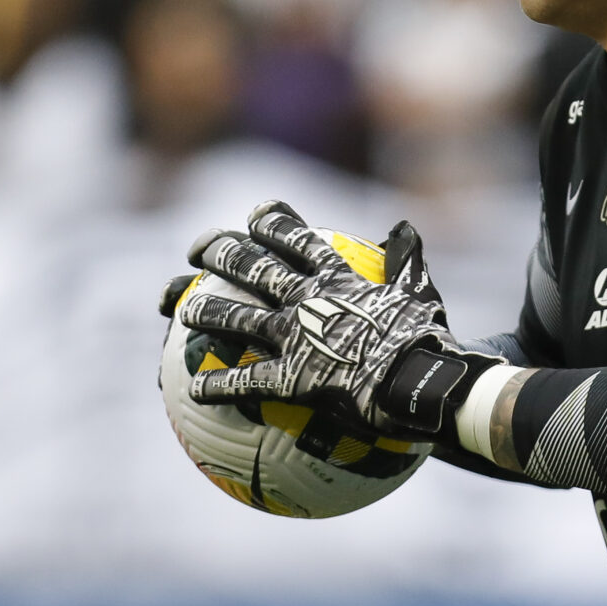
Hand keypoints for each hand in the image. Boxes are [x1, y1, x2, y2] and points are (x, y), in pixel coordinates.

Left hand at [178, 200, 503, 436]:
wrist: (419, 380)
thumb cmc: (426, 338)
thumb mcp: (421, 290)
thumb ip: (407, 259)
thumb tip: (405, 227)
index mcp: (338, 277)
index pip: (299, 240)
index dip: (273, 223)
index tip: (254, 213)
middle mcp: (308, 299)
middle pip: (253, 268)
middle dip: (221, 254)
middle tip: (197, 250)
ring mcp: (295, 337)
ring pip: (236, 318)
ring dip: (204, 312)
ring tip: (180, 308)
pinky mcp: (289, 378)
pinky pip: (244, 382)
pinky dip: (217, 386)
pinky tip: (193, 392)